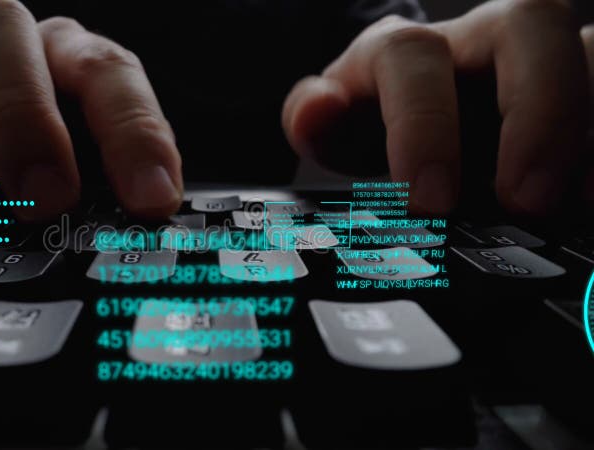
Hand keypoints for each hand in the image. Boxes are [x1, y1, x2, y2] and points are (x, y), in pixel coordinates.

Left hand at [283, 0, 591, 214]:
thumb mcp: (341, 133)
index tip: (427, 199)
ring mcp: (546, 59)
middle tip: (524, 200)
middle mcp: (483, 39)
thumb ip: (316, 120)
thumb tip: (316, 108)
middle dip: (534, 112)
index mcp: (406, 51)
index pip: (411, 57)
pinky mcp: (587, 89)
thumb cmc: (381, 128)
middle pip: (529, 27)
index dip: (422, 123)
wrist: (430, 133)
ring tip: (586, 197)